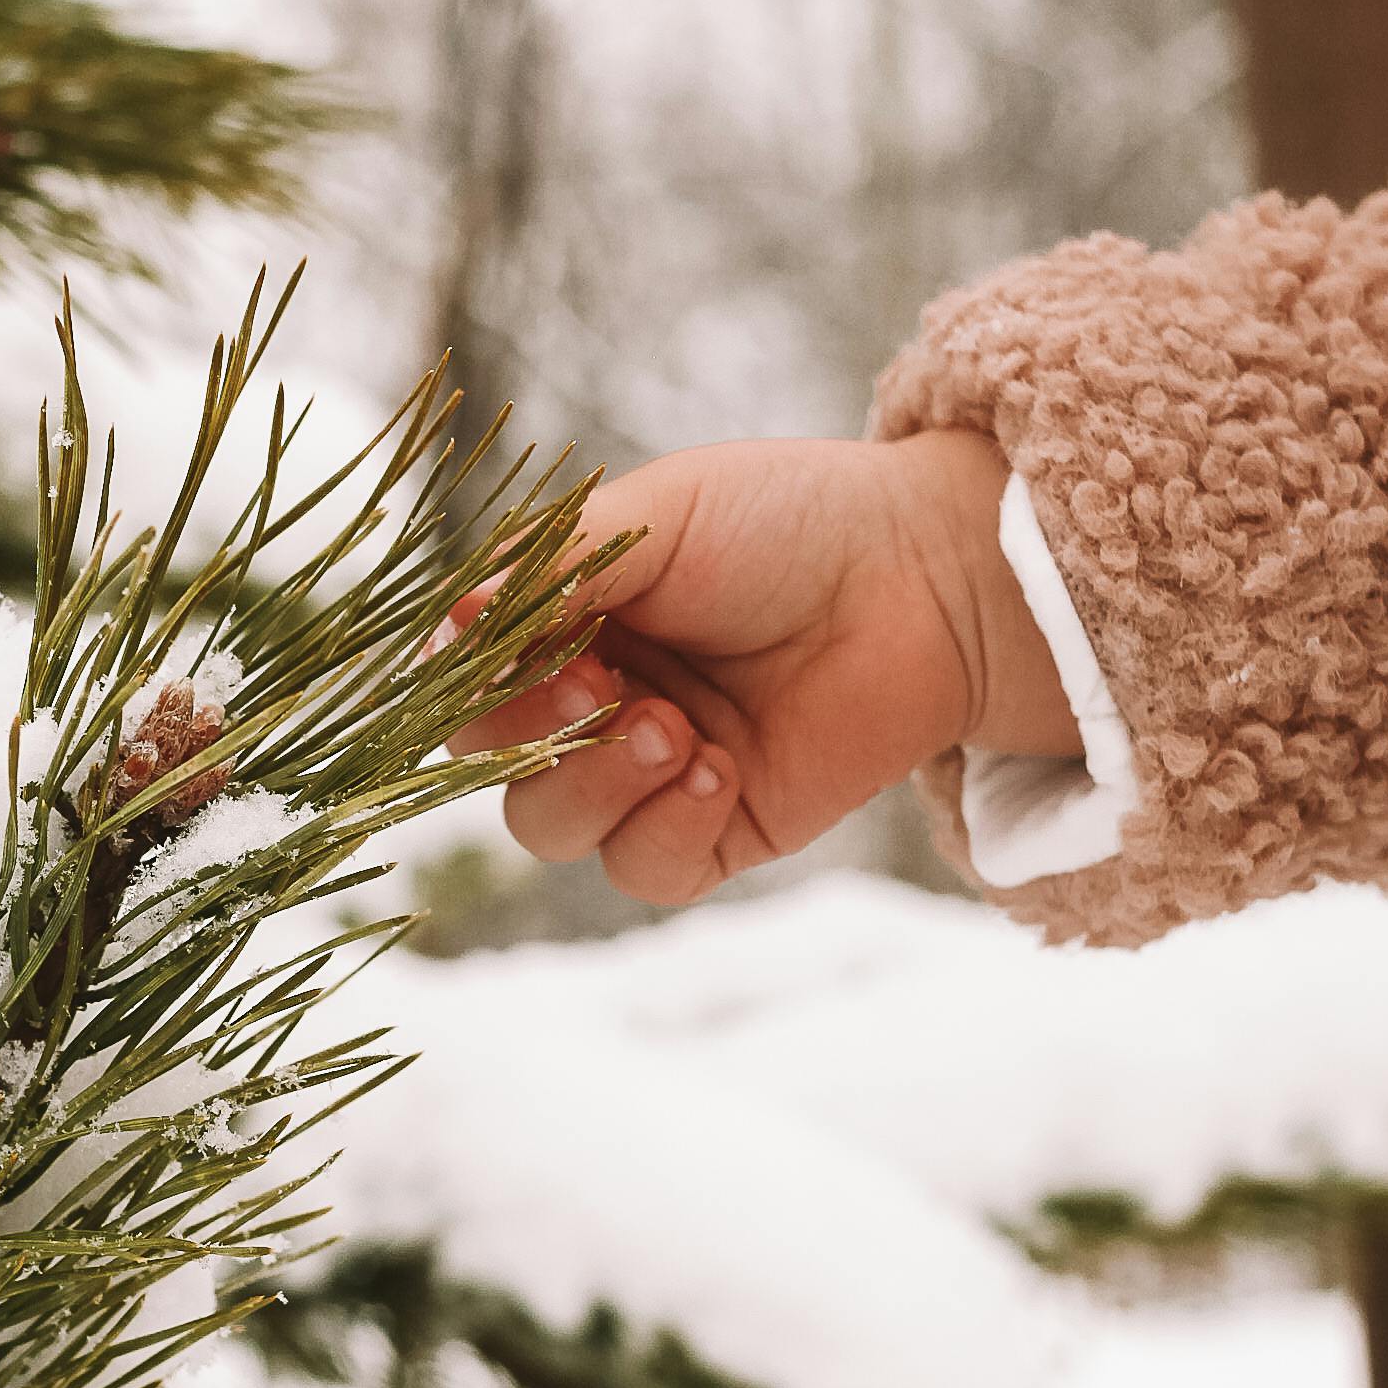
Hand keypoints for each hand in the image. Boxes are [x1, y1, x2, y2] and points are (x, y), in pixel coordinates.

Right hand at [451, 429, 1080, 907]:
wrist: (928, 574)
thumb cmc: (791, 521)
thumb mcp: (653, 515)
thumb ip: (554, 566)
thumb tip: (459, 614)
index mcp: (566, 623)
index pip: (471, 681)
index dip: (472, 679)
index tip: (495, 641)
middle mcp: (597, 702)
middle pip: (497, 768)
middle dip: (531, 734)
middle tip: (600, 683)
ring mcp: (653, 774)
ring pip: (554, 830)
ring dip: (595, 784)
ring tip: (672, 729)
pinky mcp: (719, 829)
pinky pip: (647, 872)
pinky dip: (662, 829)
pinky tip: (716, 772)